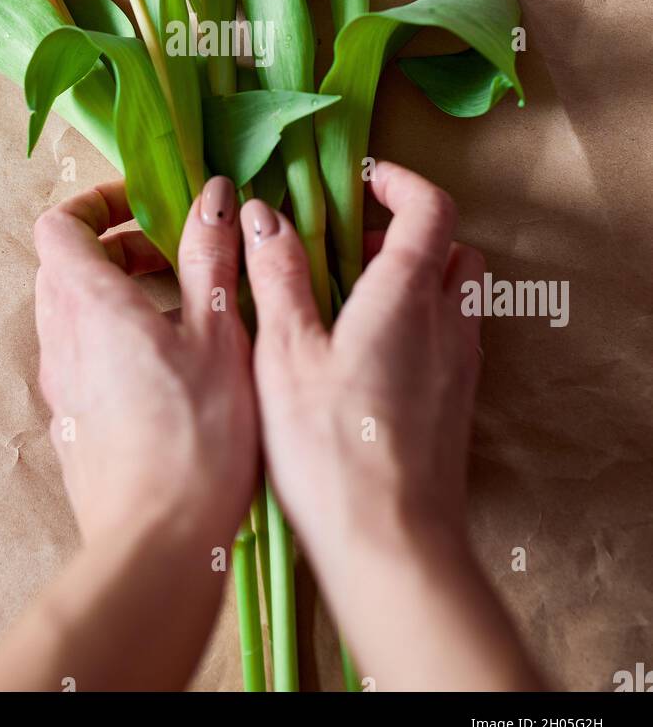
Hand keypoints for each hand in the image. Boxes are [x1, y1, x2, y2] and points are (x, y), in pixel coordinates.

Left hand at [34, 176, 256, 549]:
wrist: (156, 544)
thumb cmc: (196, 436)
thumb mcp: (220, 333)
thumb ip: (210, 258)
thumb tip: (212, 197)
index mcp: (89, 303)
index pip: (60, 224)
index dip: (100, 203)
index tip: (151, 205)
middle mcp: (61, 339)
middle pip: (67, 265)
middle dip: (122, 246)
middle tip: (182, 255)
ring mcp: (62, 385)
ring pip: (76, 312)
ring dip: (124, 293)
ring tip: (191, 311)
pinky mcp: (74, 423)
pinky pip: (85, 356)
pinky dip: (120, 337)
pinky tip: (179, 367)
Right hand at [241, 159, 541, 689]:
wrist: (392, 544)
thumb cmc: (332, 447)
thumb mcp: (286, 353)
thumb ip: (279, 277)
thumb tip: (266, 215)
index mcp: (408, 295)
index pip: (431, 209)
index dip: (402, 184)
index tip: (363, 183)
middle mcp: (448, 323)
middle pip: (454, 250)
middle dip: (409, 233)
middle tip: (351, 248)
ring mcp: (459, 368)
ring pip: (456, 297)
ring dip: (415, 280)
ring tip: (349, 303)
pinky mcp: (455, 406)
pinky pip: (448, 340)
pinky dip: (416, 325)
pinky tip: (362, 359)